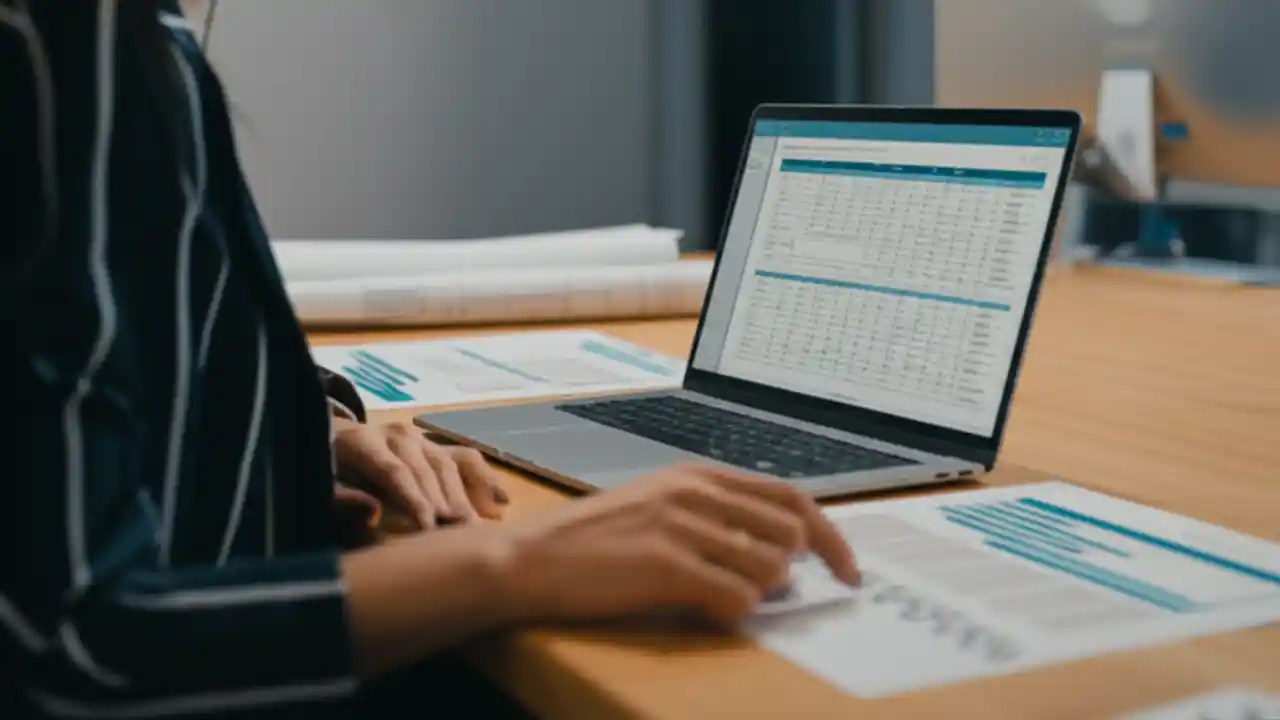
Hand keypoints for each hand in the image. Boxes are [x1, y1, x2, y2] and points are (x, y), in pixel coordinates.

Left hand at [332, 418, 508, 529]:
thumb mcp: (322, 484)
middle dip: (444, 501)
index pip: (394, 470)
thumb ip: (341, 497)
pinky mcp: (437, 448)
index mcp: (365, 441)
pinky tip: (502, 502)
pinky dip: (485, 479)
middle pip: (427, 468)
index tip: (429, 527)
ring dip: (465, 497)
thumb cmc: (326, 472)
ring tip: (477, 527)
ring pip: (450, 465)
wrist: (329, 444)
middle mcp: (398, 436)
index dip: (413, 498)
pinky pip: (466, 460)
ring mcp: (421, 440)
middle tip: (459, 534)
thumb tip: (370, 509)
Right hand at [497, 463, 858, 625]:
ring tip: (720, 598)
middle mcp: (696, 493)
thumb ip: (714, 516)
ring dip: (758, 594)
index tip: (847, 570)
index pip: (792, 497)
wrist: (530, 560)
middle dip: (794, 571)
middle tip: (775, 595)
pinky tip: (704, 611)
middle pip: (792, 532)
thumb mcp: (657, 506)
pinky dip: (732, 613)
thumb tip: (778, 553)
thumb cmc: (592, 542)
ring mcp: (681, 526)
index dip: (831, 537)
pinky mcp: (665, 564)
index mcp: (698, 475)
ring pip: (770, 569)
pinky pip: (736, 597)